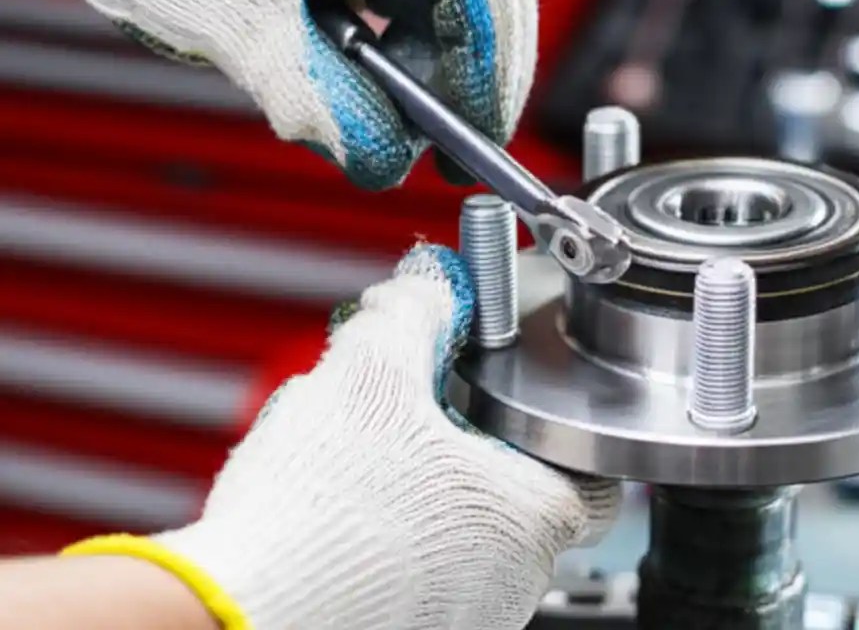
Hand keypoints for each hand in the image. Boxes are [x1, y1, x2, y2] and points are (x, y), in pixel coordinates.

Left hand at [12, 0, 535, 188]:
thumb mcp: (246, 28)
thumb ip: (327, 107)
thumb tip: (386, 161)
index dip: (486, 83)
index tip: (468, 146)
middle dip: (461, 69)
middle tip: (431, 139)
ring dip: (427, 47)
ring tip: (376, 97)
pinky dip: (398, 17)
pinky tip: (357, 50)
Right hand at [148, 245, 619, 628]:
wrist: (243, 614)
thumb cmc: (320, 515)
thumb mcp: (369, 373)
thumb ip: (414, 313)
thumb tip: (432, 284)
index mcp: (534, 517)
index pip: (594, 475)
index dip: (553, 432)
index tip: (511, 408)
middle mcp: (514, 582)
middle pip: (519, 504)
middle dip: (470, 459)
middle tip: (417, 428)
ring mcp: (465, 620)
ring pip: (465, 545)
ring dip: (427, 504)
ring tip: (365, 473)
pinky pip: (419, 583)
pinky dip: (392, 547)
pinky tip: (341, 522)